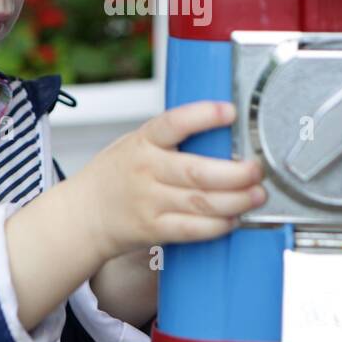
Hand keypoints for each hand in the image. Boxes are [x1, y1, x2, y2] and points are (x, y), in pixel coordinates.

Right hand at [69, 101, 265, 260]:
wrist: (83, 214)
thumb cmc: (117, 174)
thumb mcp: (136, 143)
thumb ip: (172, 139)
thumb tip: (224, 133)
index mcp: (143, 141)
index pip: (174, 123)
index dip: (203, 116)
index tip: (230, 111)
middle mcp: (146, 170)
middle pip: (198, 172)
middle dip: (236, 173)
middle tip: (257, 170)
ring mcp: (149, 202)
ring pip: (201, 202)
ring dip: (236, 200)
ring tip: (257, 195)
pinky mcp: (153, 229)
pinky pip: (191, 230)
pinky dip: (217, 226)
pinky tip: (234, 219)